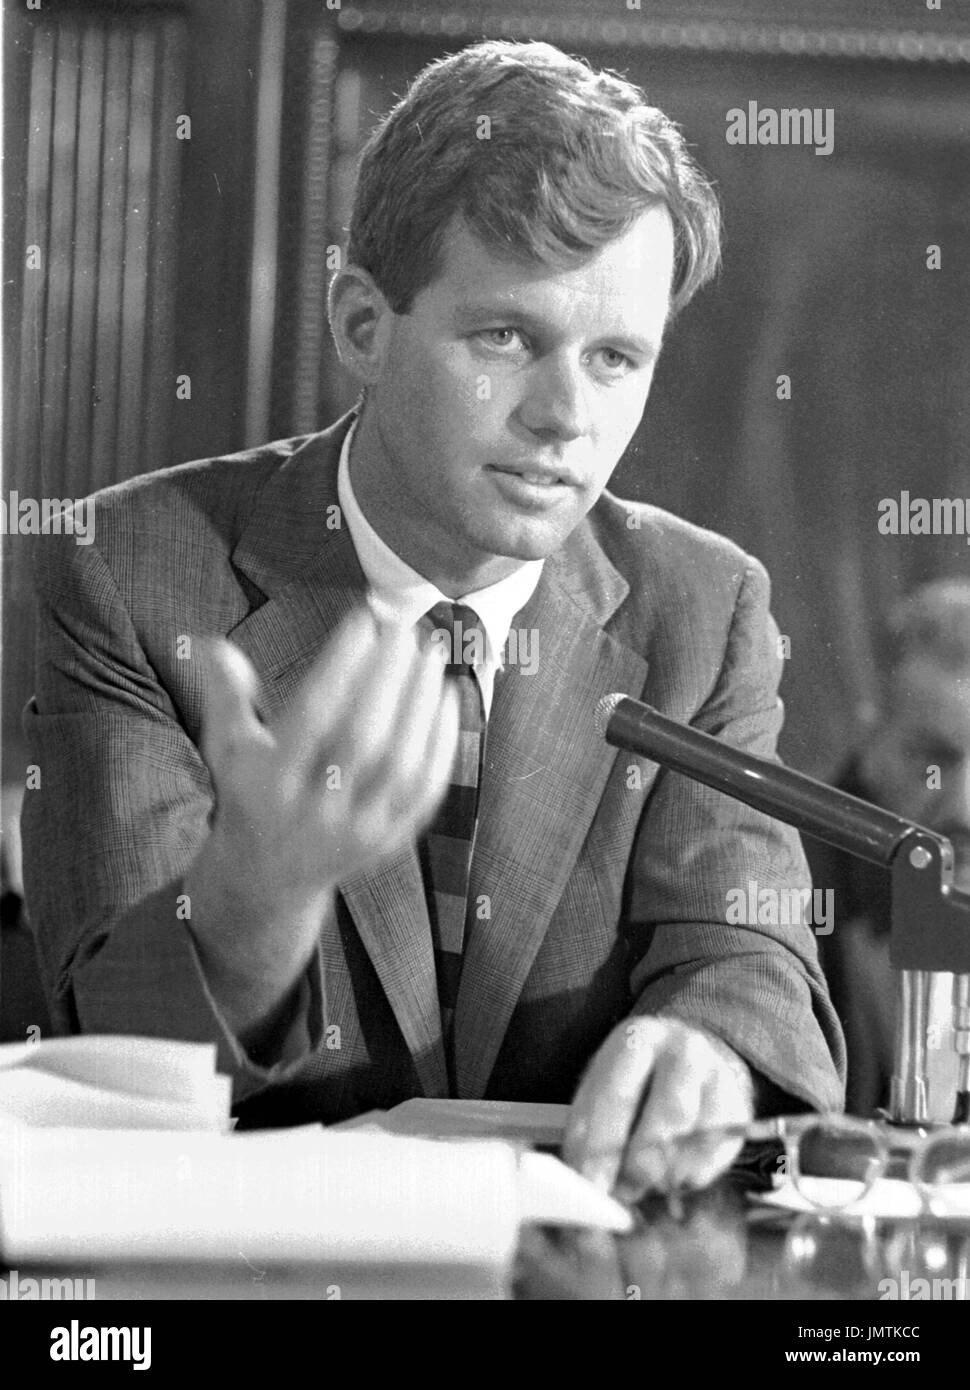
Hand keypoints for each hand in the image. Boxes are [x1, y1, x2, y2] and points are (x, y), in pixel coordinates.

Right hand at [183, 609, 458, 1028]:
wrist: (267, 877)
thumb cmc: (250, 792)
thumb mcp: (226, 748)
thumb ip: (225, 694)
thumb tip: (208, 642)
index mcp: (268, 785)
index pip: (312, 717)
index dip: (340, 666)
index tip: (364, 620)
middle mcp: (314, 813)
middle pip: (363, 739)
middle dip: (388, 678)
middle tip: (405, 629)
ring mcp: (357, 831)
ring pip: (401, 764)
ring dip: (421, 704)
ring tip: (430, 654)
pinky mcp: (390, 841)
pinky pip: (426, 790)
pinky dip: (442, 742)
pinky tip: (447, 698)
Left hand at [563, 1017, 753, 1200]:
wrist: (687, 1059)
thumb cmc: (634, 1082)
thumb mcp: (602, 1090)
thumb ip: (589, 1131)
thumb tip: (587, 1184)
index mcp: (638, 1038)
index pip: (618, 1094)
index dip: (602, 1145)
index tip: (593, 1187)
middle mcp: (684, 1049)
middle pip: (669, 1114)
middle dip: (641, 1164)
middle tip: (624, 1194)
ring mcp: (718, 1076)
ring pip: (697, 1137)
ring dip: (667, 1174)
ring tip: (645, 1185)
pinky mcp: (739, 1107)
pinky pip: (717, 1154)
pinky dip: (691, 1176)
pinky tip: (673, 1177)